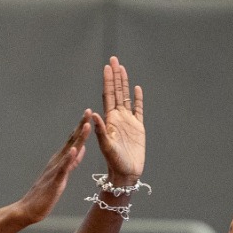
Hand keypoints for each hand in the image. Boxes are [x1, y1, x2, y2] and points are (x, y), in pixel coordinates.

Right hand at [15, 117, 90, 223]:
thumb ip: (72, 162)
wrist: (29, 209)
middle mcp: (57, 161)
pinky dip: (69, 159)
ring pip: (69, 151)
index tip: (90, 114)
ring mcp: (55, 170)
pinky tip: (74, 150)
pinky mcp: (55, 181)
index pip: (73, 140)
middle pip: (72, 140)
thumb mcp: (63, 175)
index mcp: (61, 160)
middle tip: (89, 110)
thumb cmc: (46, 194)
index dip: (82, 127)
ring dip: (78, 138)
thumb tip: (80, 149)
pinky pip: (63, 168)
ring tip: (87, 125)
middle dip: (81, 126)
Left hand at [86, 56, 144, 181]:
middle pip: (116, 91)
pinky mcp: (138, 128)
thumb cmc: (114, 162)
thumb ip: (101, 130)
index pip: (108, 95)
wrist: (126, 173)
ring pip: (126, 97)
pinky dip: (138, 99)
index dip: (108, 81)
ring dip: (124, 83)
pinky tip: (137, 89)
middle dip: (115, 75)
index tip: (107, 67)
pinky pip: (138, 109)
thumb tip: (94, 114)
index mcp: (109, 119)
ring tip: (123, 68)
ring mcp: (128, 122)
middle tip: (114, 59)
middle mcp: (118, 117)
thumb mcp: (106, 146)